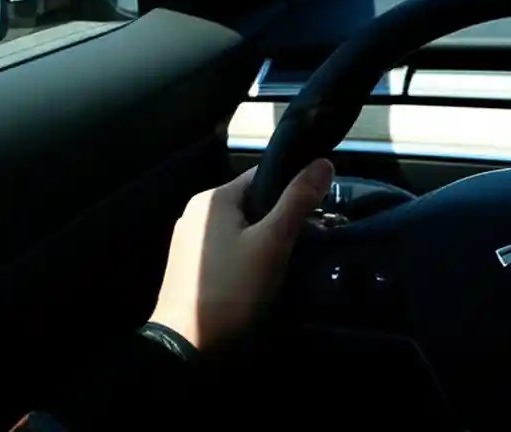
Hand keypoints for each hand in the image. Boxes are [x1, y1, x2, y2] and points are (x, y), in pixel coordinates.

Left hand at [148, 159, 333, 350]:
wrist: (188, 348)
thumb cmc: (233, 288)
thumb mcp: (273, 242)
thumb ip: (298, 201)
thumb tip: (323, 162)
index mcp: (213, 198)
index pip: (264, 176)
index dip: (295, 189)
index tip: (320, 211)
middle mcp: (197, 213)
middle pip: (254, 203)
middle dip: (284, 218)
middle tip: (311, 241)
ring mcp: (191, 241)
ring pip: (244, 228)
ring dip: (269, 240)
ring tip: (293, 261)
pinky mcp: (191, 267)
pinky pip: (230, 249)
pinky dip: (251, 256)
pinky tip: (266, 276)